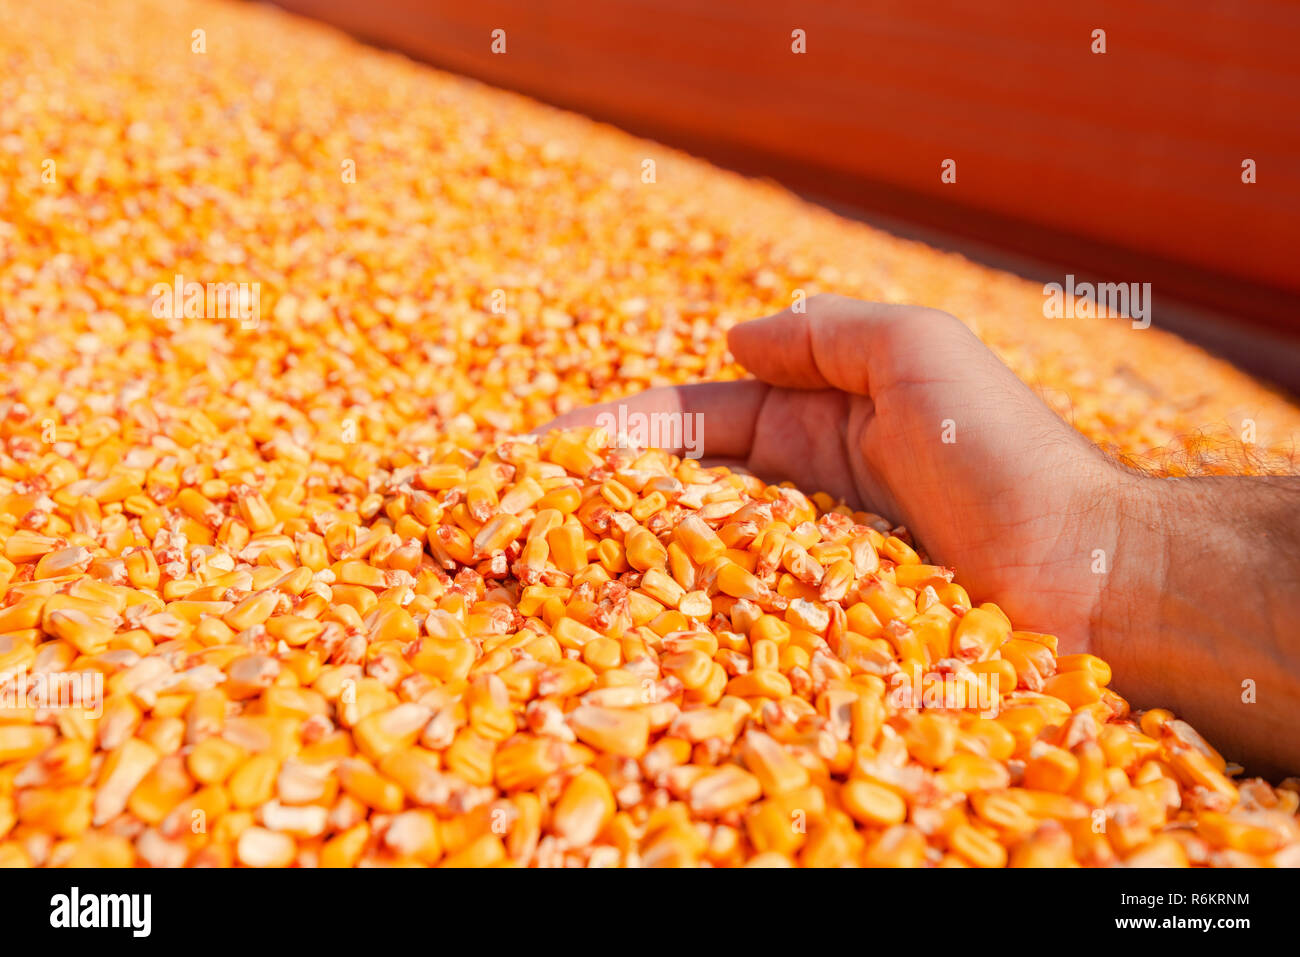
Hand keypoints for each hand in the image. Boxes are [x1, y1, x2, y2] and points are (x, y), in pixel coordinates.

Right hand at [545, 294, 1131, 652]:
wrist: (1094, 575)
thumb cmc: (1007, 456)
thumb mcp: (919, 353)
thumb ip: (828, 333)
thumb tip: (730, 340)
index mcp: (824, 418)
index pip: (702, 417)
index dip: (626, 429)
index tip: (547, 446)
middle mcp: (811, 489)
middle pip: (690, 489)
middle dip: (610, 494)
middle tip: (519, 509)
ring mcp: (819, 565)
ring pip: (709, 556)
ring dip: (635, 558)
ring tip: (548, 568)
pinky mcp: (834, 629)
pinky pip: (751, 618)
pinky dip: (694, 618)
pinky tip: (634, 631)